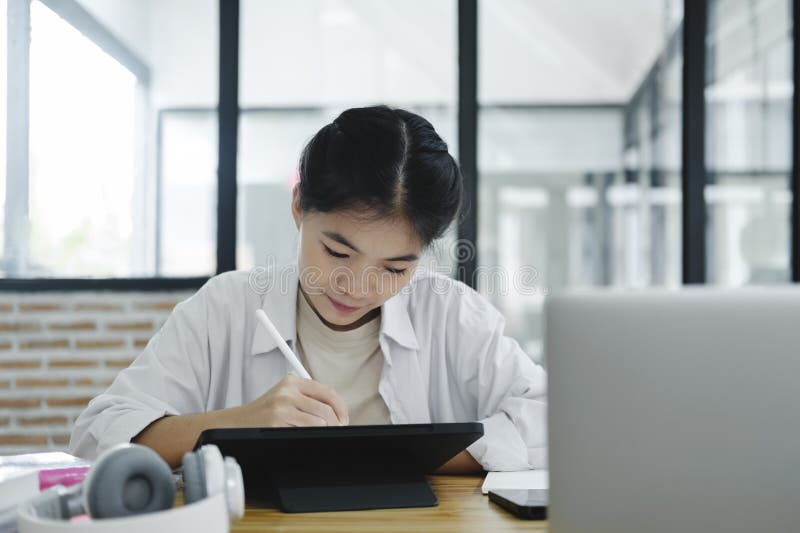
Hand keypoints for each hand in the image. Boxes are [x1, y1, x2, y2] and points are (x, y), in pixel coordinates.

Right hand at [234, 375, 348, 426]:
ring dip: (323, 431)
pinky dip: (310, 436)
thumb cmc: (265, 412)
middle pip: (326, 410)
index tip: (344, 418)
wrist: (237, 421)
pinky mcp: (278, 421)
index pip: (328, 392)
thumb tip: (337, 412)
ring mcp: (282, 406)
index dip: (341, 408)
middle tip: (335, 430)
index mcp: (293, 381)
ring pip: (319, 422)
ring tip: (317, 433)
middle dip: (335, 424)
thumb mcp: (286, 396)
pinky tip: (303, 435)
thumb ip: (308, 398)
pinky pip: (306, 431)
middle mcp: (288, 391)